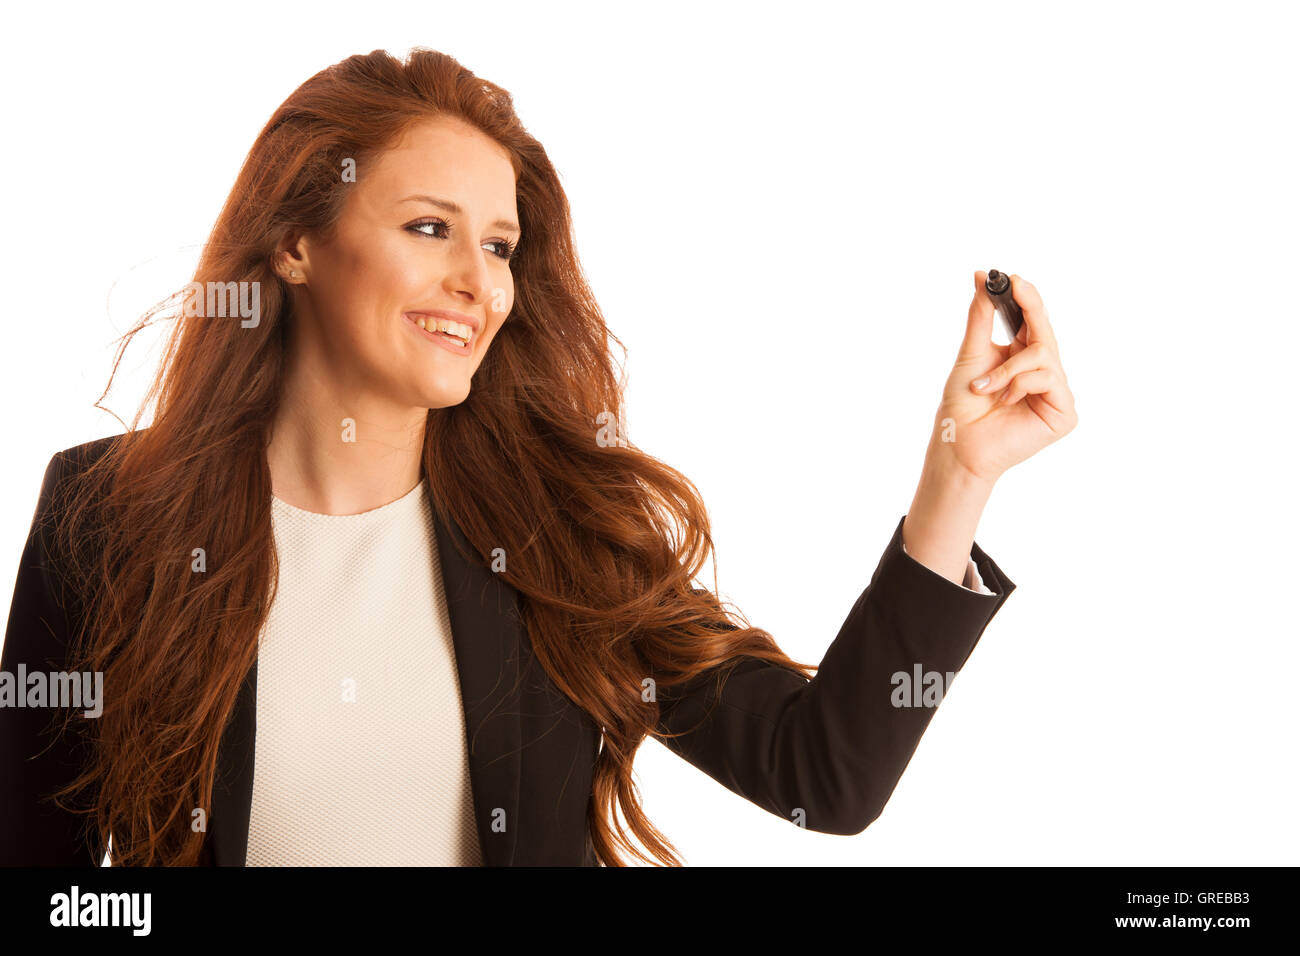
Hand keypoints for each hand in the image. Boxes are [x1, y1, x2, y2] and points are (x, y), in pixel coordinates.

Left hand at [929, 271, 1078, 484]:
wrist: (958, 446)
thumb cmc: (962, 407)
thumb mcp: (971, 354)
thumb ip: (981, 318)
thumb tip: (981, 278)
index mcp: (1023, 359)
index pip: (1032, 322)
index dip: (1026, 298)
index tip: (1011, 277)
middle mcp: (1043, 373)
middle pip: (1045, 331)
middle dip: (1028, 307)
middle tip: (1013, 285)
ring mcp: (1055, 393)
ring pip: (1044, 353)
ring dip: (1008, 368)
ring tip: (982, 387)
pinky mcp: (1063, 412)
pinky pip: (1048, 378)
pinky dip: (1019, 385)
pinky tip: (1004, 402)